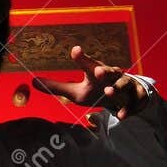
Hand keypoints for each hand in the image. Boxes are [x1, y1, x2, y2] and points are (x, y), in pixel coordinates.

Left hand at [32, 44, 150, 121]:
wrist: (124, 98)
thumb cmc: (97, 91)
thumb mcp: (76, 92)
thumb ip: (57, 87)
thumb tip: (32, 82)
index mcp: (96, 72)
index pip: (88, 63)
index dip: (82, 58)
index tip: (75, 50)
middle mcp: (112, 76)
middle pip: (109, 70)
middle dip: (104, 70)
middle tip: (96, 71)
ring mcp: (125, 86)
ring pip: (123, 84)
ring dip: (116, 88)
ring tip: (108, 91)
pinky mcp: (134, 99)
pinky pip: (132, 103)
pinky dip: (127, 109)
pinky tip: (120, 116)